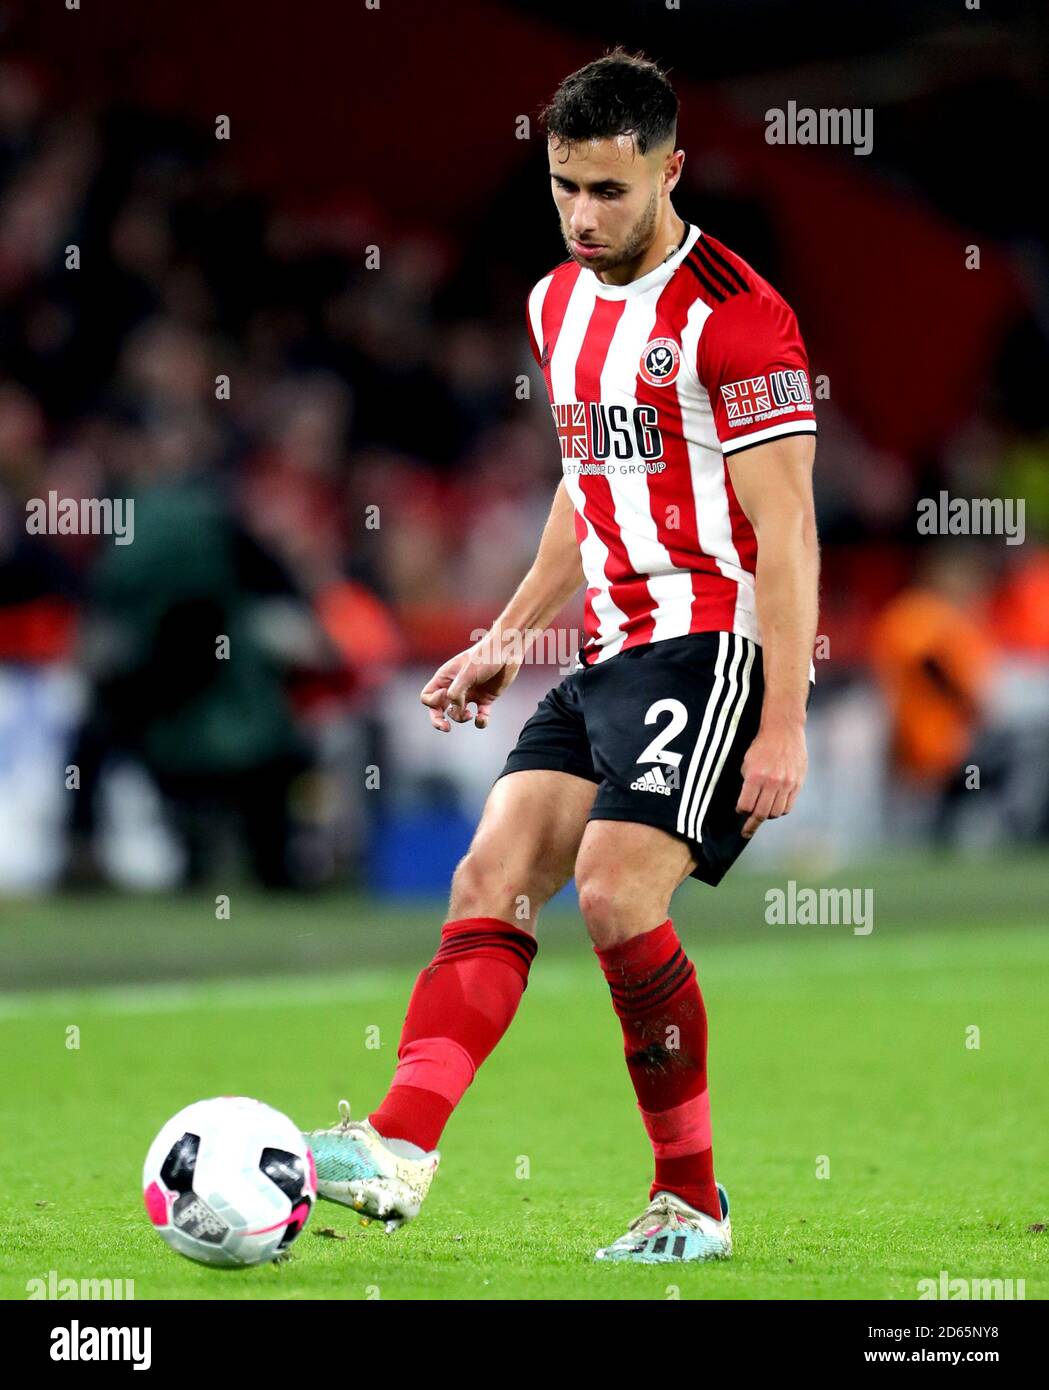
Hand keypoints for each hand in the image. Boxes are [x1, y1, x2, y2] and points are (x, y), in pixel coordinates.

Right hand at [419, 642, 519, 731]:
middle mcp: (455, 687)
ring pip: (457, 714)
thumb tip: (454, 709)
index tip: (446, 696)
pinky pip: (479, 716)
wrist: (507, 651)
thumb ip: (457, 692)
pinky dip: (480, 721)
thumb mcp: (468, 673)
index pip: (428, 696)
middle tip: (445, 728)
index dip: (434, 702)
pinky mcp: (485, 699)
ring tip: (470, 715)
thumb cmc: (485, 657)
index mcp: (446, 678)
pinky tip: (482, 718)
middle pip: (438, 709)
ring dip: (461, 718)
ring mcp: (470, 694)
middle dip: (438, 720)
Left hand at [736, 722, 806, 837]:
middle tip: (746, 830)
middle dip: (752, 823)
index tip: (740, 811)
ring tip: (761, 813)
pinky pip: (788, 806)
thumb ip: (747, 783)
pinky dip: (780, 810)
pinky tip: (774, 807)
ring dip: (767, 816)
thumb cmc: (761, 746)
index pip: (745, 805)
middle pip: (761, 813)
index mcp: (755, 776)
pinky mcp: (797, 784)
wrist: (783, 731)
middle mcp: (772, 782)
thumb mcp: (747, 762)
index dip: (741, 811)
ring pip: (775, 813)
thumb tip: (746, 803)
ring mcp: (786, 784)